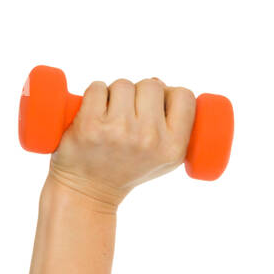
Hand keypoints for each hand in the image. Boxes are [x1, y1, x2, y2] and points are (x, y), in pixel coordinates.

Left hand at [46, 77, 196, 209]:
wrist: (91, 190)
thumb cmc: (129, 168)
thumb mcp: (166, 160)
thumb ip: (177, 128)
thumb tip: (161, 83)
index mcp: (174, 147)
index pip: (183, 97)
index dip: (171, 93)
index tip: (159, 103)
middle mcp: (149, 138)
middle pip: (151, 85)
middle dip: (140, 92)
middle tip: (132, 112)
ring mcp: (119, 130)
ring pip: (123, 84)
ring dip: (116, 93)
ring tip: (113, 114)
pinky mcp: (90, 125)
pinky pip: (97, 87)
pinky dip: (95, 92)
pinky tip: (94, 109)